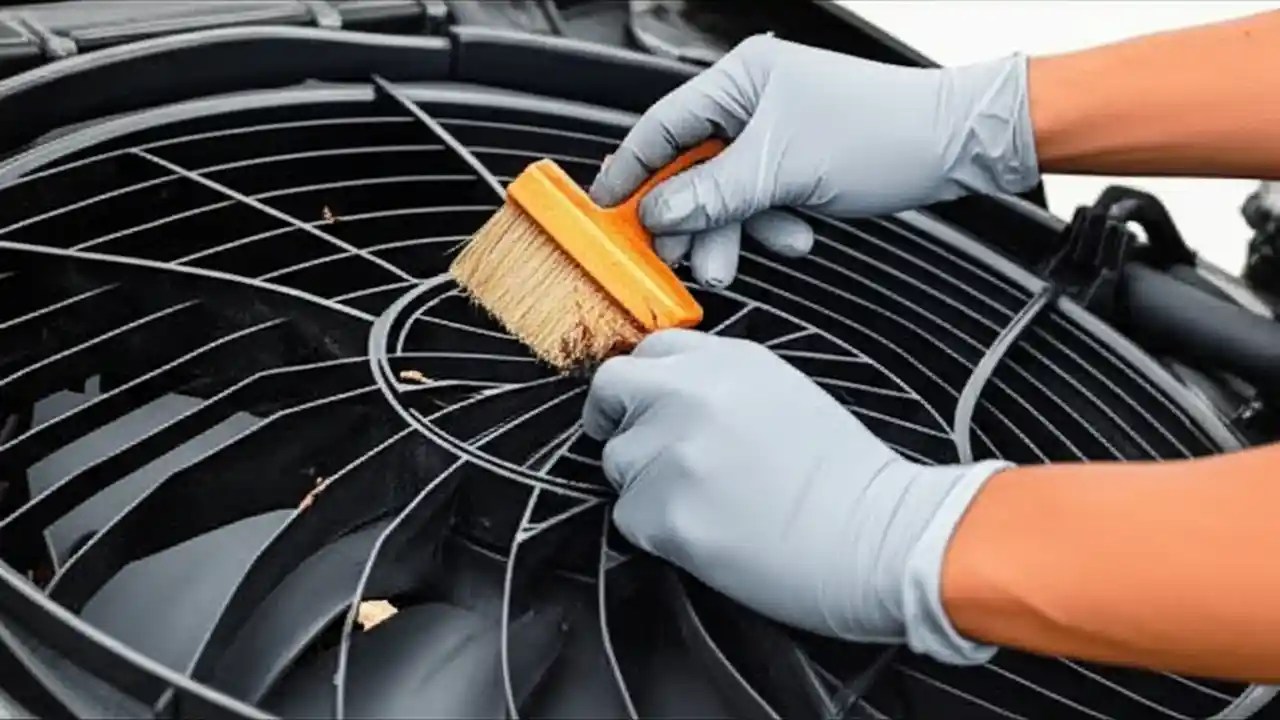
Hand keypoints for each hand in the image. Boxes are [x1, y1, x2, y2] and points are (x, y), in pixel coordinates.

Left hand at [582, 330, 1008, 663]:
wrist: (878, 539)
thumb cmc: (847, 479)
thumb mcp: (786, 395)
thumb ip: (722, 384)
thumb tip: (671, 399)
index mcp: (727, 361)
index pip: (649, 350)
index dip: (641, 384)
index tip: (642, 409)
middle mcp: (691, 394)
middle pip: (611, 391)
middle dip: (615, 420)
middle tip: (640, 453)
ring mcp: (674, 452)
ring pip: (618, 462)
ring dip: (645, 485)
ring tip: (707, 505)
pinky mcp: (665, 513)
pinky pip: (629, 518)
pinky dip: (656, 532)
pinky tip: (709, 536)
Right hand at [589, 34, 1038, 287]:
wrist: (958, 146)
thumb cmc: (883, 132)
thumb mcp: (781, 169)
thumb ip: (711, 195)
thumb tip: (658, 214)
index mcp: (740, 79)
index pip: (662, 126)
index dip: (631, 171)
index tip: (605, 209)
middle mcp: (753, 100)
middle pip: (694, 168)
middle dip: (692, 220)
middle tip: (681, 258)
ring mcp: (776, 132)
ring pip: (729, 193)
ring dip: (734, 232)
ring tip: (735, 264)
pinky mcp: (799, 161)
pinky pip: (763, 200)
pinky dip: (771, 225)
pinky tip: (793, 238)